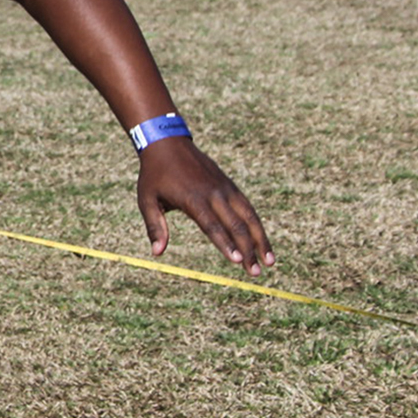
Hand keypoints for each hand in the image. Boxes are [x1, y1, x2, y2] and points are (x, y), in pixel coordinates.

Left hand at [136, 137, 274, 274]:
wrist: (168, 144)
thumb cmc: (154, 176)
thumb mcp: (147, 200)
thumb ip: (155, 226)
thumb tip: (157, 252)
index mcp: (192, 199)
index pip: (212, 226)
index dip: (225, 244)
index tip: (237, 260)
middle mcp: (213, 194)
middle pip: (235, 225)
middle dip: (247, 250)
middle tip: (255, 273)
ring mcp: (224, 189)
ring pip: (248, 216)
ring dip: (260, 239)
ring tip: (270, 262)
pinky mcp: (230, 186)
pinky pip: (247, 207)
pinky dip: (257, 225)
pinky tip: (263, 241)